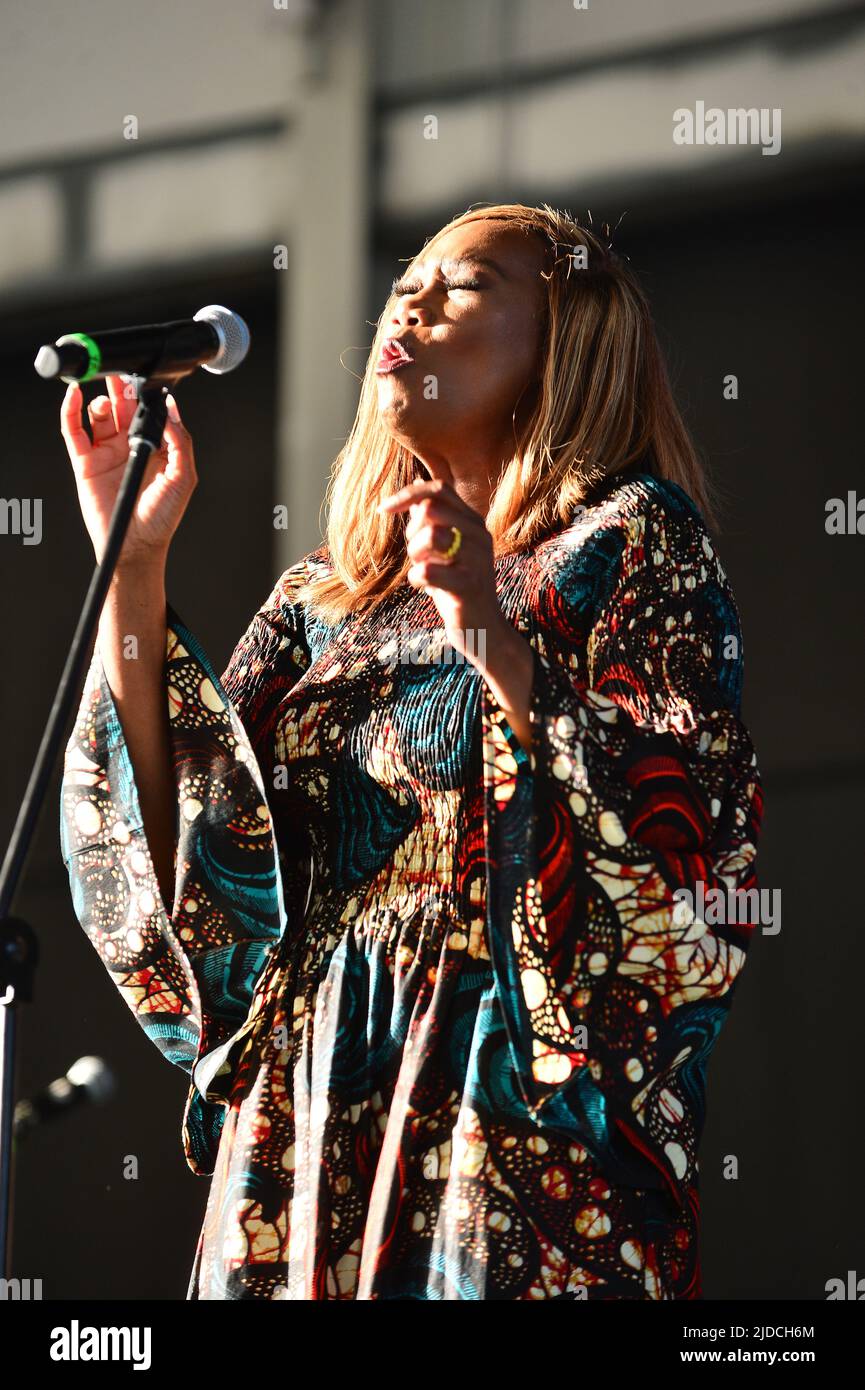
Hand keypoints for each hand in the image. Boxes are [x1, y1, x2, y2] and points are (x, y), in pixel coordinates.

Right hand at [60, 373, 196, 569]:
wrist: (136, 545)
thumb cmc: (162, 517)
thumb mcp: (183, 477)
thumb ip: (180, 442)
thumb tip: (172, 409)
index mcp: (156, 446)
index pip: (149, 411)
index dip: (147, 394)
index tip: (147, 378)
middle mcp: (130, 445)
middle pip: (123, 405)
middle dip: (122, 386)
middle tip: (121, 373)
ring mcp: (107, 451)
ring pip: (100, 413)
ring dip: (102, 399)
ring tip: (107, 400)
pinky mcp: (85, 461)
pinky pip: (74, 430)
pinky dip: (70, 410)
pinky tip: (74, 396)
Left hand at [377, 473, 534, 749]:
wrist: (483, 629)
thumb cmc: (458, 587)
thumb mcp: (447, 548)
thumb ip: (434, 520)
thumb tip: (415, 487)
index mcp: (474, 522)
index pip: (439, 489)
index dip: (407, 494)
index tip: (383, 509)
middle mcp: (480, 535)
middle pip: (431, 509)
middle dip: (411, 532)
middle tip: (417, 556)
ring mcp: (477, 560)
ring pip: (430, 534)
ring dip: (415, 554)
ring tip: (423, 570)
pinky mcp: (468, 587)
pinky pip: (426, 571)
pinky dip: (416, 579)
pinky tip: (425, 588)